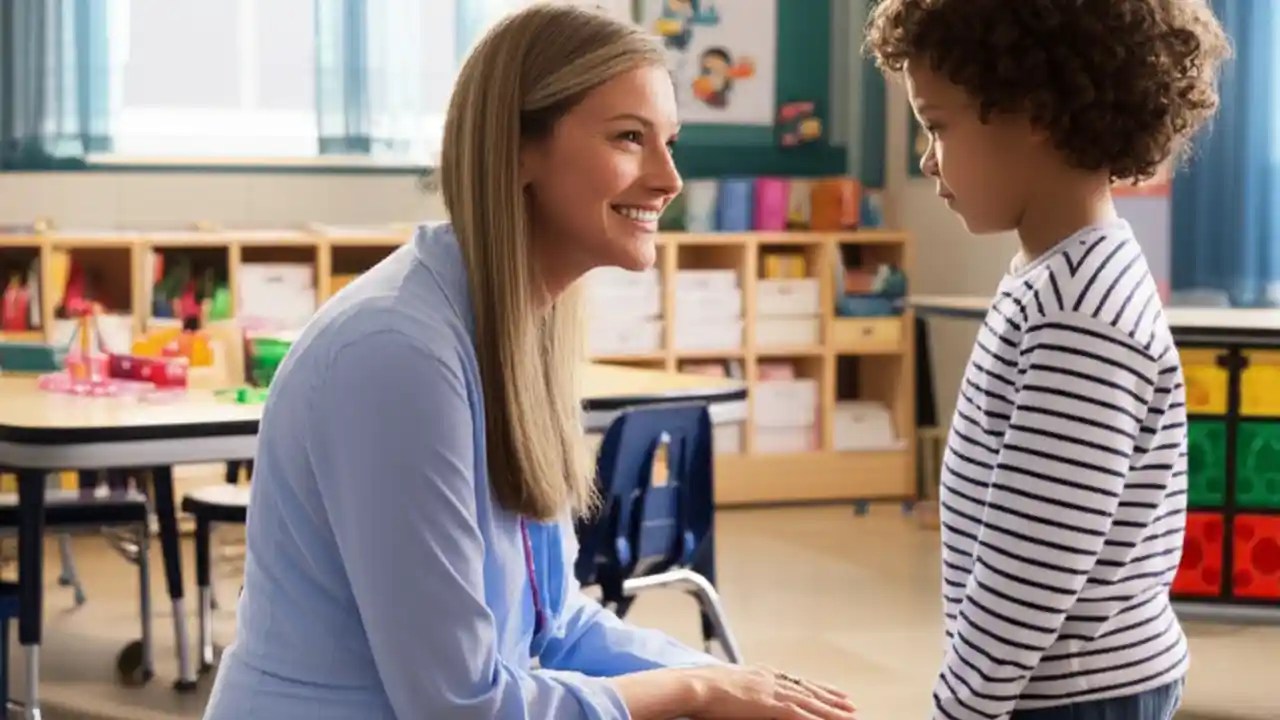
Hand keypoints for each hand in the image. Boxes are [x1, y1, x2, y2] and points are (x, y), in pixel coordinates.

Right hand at [689, 664, 855, 718]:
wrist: (695, 686)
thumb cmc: (702, 688)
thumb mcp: (727, 685)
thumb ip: (742, 690)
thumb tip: (746, 697)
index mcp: (760, 674)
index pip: (795, 681)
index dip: (815, 687)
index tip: (831, 691)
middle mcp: (770, 679)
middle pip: (807, 689)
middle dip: (830, 698)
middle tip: (851, 704)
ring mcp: (771, 692)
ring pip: (809, 702)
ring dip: (831, 710)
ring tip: (850, 715)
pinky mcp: (769, 705)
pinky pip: (798, 714)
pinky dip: (815, 718)